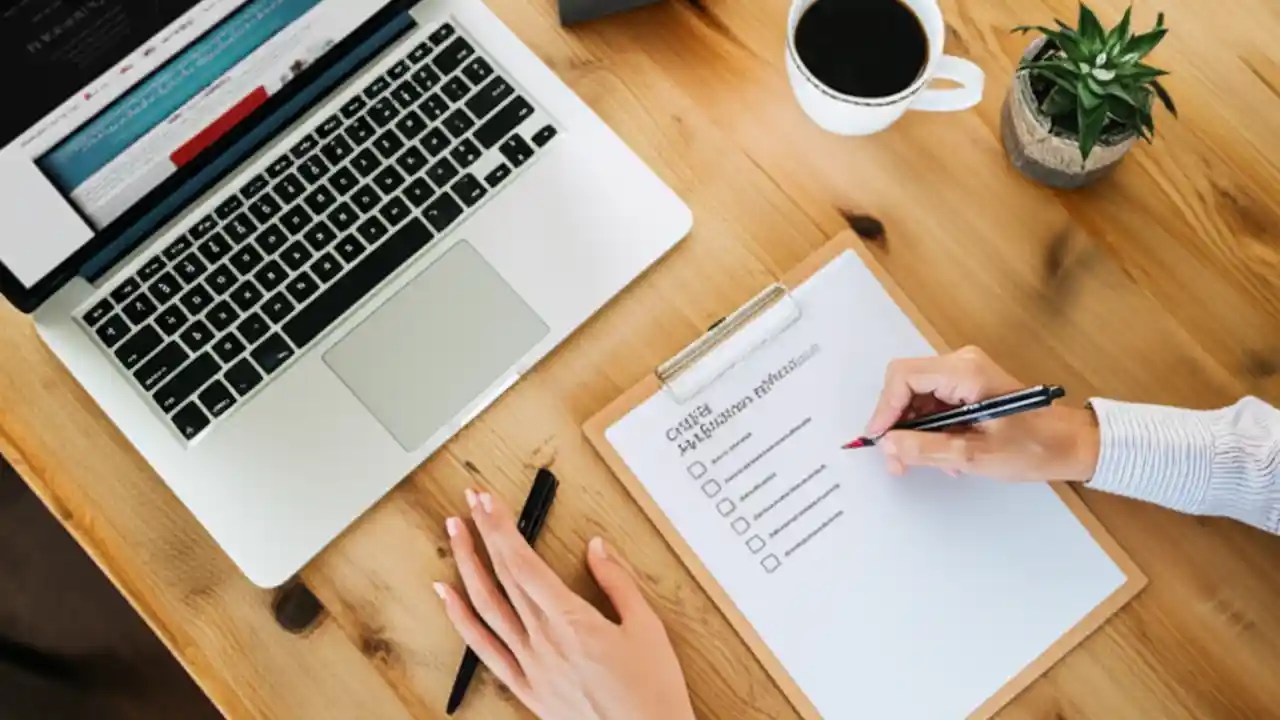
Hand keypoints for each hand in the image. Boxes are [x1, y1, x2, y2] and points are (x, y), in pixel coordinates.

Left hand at [435, 489, 694, 719]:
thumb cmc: (652, 692)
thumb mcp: (646, 628)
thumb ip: (618, 583)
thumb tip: (597, 549)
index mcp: (572, 621)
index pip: (524, 563)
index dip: (501, 527)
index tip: (488, 501)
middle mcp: (543, 641)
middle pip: (503, 576)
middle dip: (483, 534)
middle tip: (469, 502)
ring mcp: (530, 666)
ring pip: (486, 607)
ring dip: (467, 566)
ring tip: (454, 534)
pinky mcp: (527, 689)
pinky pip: (485, 650)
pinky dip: (461, 620)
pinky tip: (447, 597)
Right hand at [864, 347, 1099, 481]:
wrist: (1073, 444)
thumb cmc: (1034, 448)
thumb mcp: (975, 455)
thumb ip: (925, 448)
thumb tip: (887, 445)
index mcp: (964, 372)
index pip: (903, 377)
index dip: (884, 408)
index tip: (879, 440)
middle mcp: (962, 363)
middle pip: (907, 385)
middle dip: (898, 423)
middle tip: (899, 459)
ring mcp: (966, 372)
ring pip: (917, 396)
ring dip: (915, 430)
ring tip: (929, 461)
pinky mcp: (969, 385)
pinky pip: (934, 401)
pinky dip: (931, 428)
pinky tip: (944, 453)